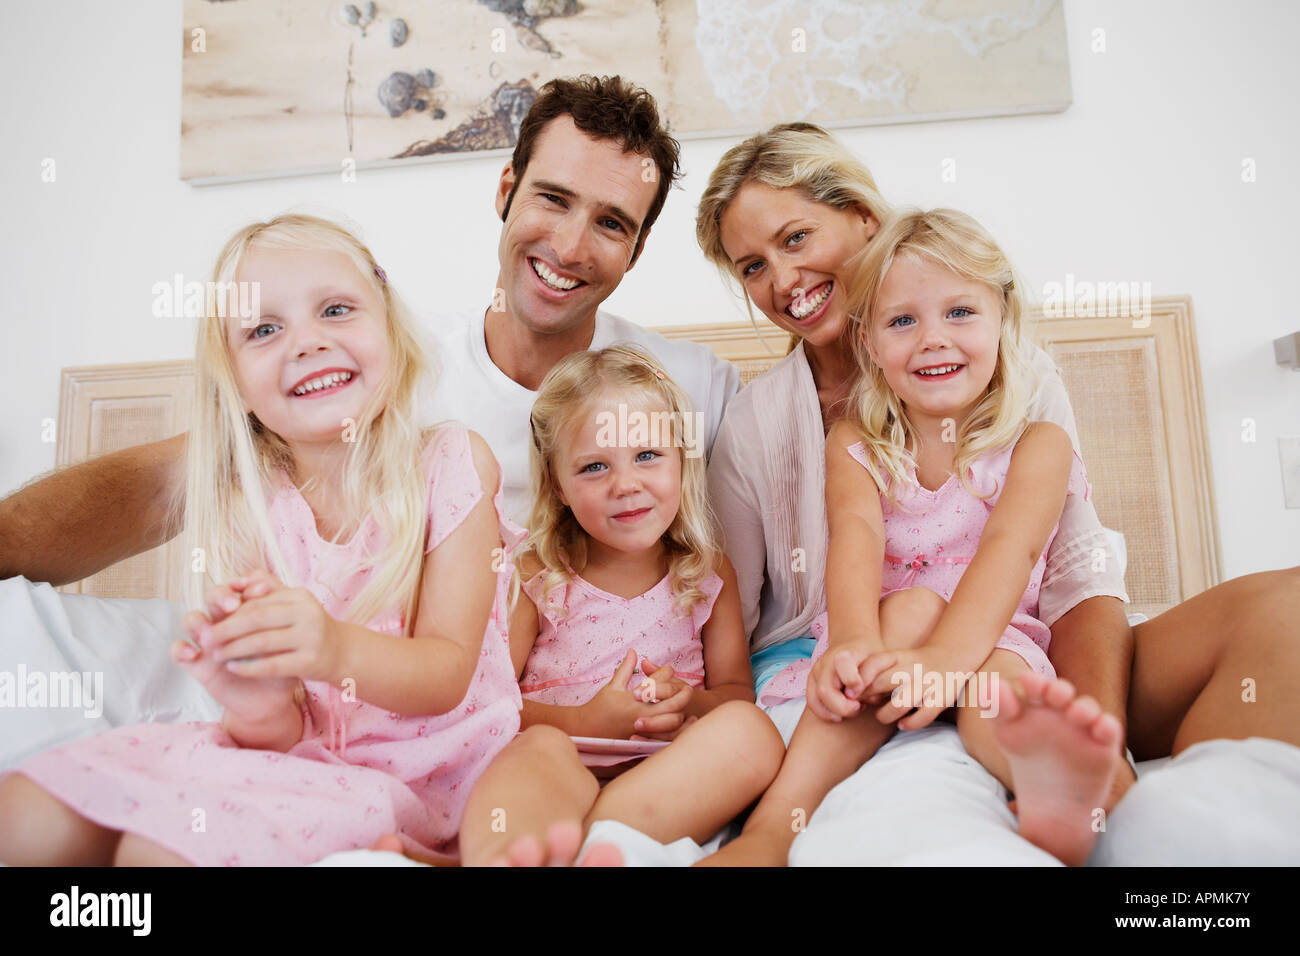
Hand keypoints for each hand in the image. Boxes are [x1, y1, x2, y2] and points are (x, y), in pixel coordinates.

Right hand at [172, 577, 298, 722]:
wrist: (272, 699)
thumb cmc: (282, 664)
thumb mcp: (286, 640)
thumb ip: (281, 617)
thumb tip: (277, 595)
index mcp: (247, 611)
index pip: (241, 588)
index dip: (248, 584)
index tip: (263, 589)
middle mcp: (225, 622)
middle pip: (214, 597)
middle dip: (221, 596)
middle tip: (233, 605)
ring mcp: (209, 641)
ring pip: (192, 619)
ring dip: (197, 621)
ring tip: (209, 630)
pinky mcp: (197, 663)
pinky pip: (178, 651)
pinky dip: (180, 649)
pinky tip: (192, 654)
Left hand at [199, 576, 344, 682]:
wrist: (340, 653)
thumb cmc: (305, 627)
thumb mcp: (291, 604)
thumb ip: (264, 591)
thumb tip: (235, 584)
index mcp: (299, 596)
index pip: (258, 602)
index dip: (230, 613)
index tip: (210, 623)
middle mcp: (308, 613)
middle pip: (258, 619)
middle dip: (227, 630)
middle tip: (205, 640)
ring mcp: (311, 637)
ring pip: (263, 642)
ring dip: (234, 649)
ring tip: (216, 656)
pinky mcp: (311, 661)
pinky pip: (273, 665)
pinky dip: (250, 667)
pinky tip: (234, 668)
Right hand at [578, 650, 695, 740]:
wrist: (587, 730)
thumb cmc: (599, 707)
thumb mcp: (612, 686)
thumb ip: (625, 669)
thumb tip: (633, 651)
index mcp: (632, 699)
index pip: (656, 683)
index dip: (666, 673)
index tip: (671, 668)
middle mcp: (640, 714)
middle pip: (671, 704)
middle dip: (682, 694)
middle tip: (688, 687)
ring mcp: (644, 730)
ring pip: (671, 722)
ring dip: (681, 712)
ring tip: (685, 705)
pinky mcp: (644, 741)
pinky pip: (666, 737)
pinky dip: (677, 730)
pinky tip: (684, 722)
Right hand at [806, 638, 880, 721]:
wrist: (854, 642)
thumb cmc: (871, 655)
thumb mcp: (881, 660)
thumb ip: (878, 678)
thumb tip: (870, 698)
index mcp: (846, 654)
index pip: (842, 664)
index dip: (852, 680)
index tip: (861, 691)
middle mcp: (826, 662)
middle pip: (825, 690)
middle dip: (843, 707)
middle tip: (858, 708)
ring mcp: (817, 672)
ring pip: (815, 698)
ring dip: (833, 712)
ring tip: (850, 711)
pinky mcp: (812, 681)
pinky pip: (812, 702)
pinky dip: (824, 713)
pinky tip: (839, 717)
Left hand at [857, 646, 966, 730]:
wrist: (950, 657)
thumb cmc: (911, 664)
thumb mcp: (893, 660)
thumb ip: (874, 674)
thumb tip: (852, 696)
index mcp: (898, 656)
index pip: (873, 664)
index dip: (859, 680)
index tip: (850, 694)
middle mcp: (913, 668)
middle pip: (883, 683)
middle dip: (868, 698)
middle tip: (862, 706)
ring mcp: (928, 684)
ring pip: (900, 704)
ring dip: (885, 714)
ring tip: (882, 716)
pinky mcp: (941, 699)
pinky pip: (922, 717)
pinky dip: (909, 724)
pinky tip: (902, 724)